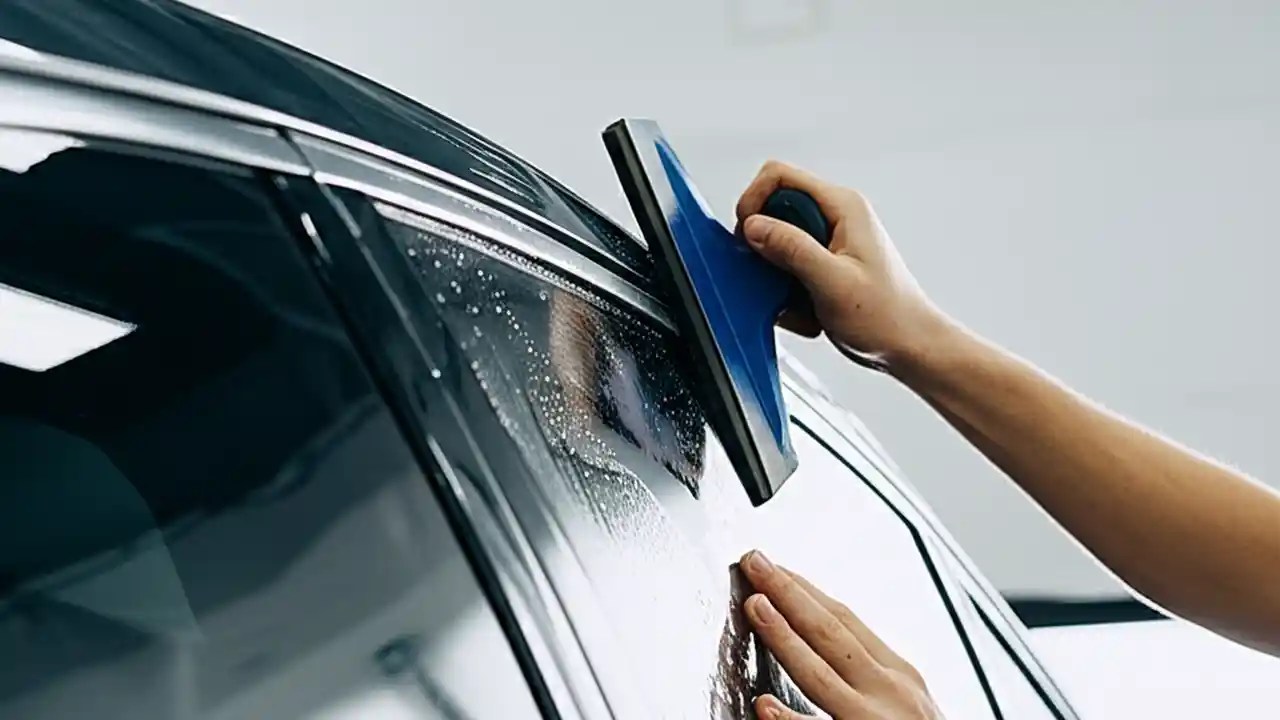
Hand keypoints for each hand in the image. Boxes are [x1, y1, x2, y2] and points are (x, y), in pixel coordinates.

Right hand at [736, 161, 946, 371]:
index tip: (747, 237)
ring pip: (776, 242)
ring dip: (776, 275)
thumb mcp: (833, 282)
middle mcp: (835, 217)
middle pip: (773, 209)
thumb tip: (754, 226)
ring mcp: (828, 241)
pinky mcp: (823, 263)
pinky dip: (786, 291)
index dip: (753, 202)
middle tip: (774, 277)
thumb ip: (792, 248)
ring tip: (798, 299)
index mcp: (843, 207)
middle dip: (764, 247)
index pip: (779, 177)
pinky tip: (807, 310)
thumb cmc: (888, 316)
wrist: (909, 346)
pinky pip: (786, 267)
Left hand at [740, 550, 944, 719]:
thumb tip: (820, 640)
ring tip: (755, 608)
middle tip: (754, 564)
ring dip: (784, 638)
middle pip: (830, 632)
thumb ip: (870, 675)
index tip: (775, 568)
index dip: (805, 590)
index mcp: (899, 675)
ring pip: (821, 674)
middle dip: (789, 593)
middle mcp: (891, 693)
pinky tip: (765, 706)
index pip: (845, 620)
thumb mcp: (907, 702)